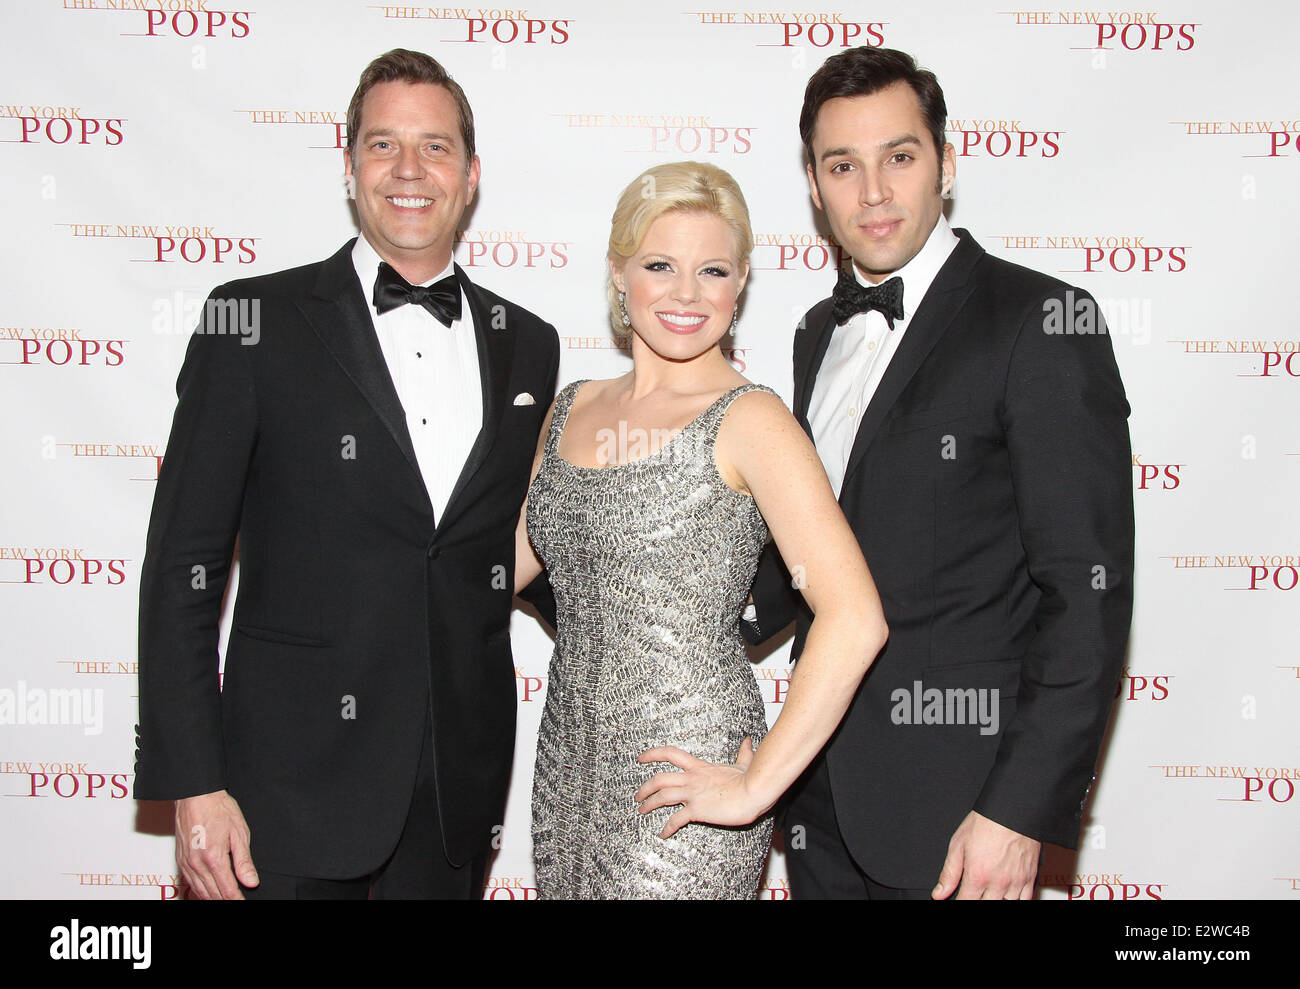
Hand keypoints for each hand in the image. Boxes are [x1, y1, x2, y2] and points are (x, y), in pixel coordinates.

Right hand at [175, 789, 257, 899]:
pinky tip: (208, 893)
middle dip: (226, 900)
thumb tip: (251, 881)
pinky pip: (190, 883)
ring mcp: (186, 864)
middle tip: (237, 901)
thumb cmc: (218, 809)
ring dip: (213, 898)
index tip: (244, 902)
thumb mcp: (239, 832)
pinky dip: (200, 892)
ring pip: (200, 892)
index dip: (237, 899)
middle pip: (213, 894)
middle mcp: (197, 864)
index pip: (227, 889)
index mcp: (214, 858)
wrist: (194, 796)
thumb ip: (244, 861)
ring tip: (225, 900)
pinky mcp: (180, 860)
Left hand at [635, 738, 764, 838]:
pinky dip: (667, 828)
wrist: (754, 792)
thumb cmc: (751, 779)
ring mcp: (693, 794)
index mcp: (700, 767)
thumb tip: (748, 742)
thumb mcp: (744, 764)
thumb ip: (743, 754)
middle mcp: (692, 779)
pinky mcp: (697, 810)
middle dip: (645, 787)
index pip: (670, 754)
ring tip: (642, 811)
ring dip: (649, 804)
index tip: (641, 758)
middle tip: (638, 795)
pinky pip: (676, 820)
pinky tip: (662, 834)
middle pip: (659, 779)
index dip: (653, 754)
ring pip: (662, 797)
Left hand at [932, 810, 1040, 899]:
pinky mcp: (1029, 878)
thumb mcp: (958, 845)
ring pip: (1005, 905)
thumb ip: (949, 873)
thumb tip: (939, 893)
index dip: (960, 902)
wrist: (1012, 810)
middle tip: (974, 893)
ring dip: (995, 901)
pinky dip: (1015, 901)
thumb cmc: (985, 823)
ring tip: (989, 894)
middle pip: (985, 906)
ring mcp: (1015, 882)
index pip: (966, 902)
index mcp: (977, 875)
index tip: (959, 897)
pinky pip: (1025, 900)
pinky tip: (1007, 896)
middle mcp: (997, 882)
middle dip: (977, 901)